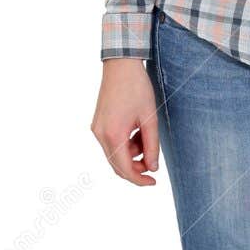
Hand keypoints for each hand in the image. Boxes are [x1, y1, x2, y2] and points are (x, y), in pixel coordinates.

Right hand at [91, 60, 160, 184]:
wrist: (121, 66)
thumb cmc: (137, 89)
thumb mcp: (149, 119)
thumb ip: (152, 146)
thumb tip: (153, 168)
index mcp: (113, 134)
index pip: (124, 168)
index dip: (139, 179)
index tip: (153, 182)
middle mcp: (100, 134)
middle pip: (117, 165)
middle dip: (136, 168)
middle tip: (153, 164)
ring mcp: (97, 129)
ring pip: (114, 154)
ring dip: (131, 154)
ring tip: (146, 137)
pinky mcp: (98, 124)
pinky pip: (111, 143)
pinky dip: (125, 144)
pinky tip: (137, 131)